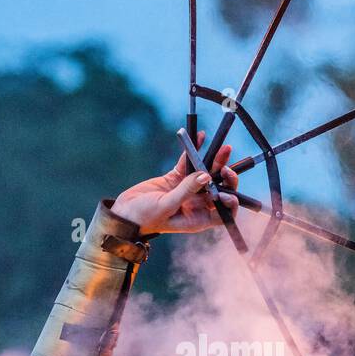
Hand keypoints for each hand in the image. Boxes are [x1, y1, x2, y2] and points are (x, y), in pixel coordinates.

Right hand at [110, 132, 238, 233]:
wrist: (124, 213)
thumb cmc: (144, 218)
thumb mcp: (166, 206)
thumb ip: (186, 191)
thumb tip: (205, 175)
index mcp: (197, 218)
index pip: (222, 213)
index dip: (230, 203)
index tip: (228, 193)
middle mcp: (196, 205)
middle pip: (218, 189)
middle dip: (225, 177)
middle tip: (226, 166)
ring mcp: (187, 190)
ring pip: (206, 173)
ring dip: (215, 161)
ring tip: (223, 147)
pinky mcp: (175, 178)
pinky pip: (188, 163)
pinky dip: (194, 151)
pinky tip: (200, 137)